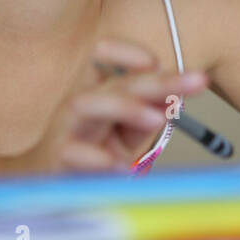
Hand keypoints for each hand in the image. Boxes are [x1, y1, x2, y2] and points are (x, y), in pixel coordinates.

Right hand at [32, 38, 209, 172]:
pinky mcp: (56, 158)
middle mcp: (80, 102)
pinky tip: (121, 167)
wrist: (41, 187)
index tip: (158, 62)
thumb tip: (176, 96)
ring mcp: (65, 128)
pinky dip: (97, 159)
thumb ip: (147, 114)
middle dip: (160, 81)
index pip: (103, 53)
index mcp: (97, 91)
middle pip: (117, 81)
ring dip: (125, 107)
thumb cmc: (87, 155)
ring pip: (87, 103)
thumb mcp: (125, 135)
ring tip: (159, 118)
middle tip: (198, 80)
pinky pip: (73, 152)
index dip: (129, 52)